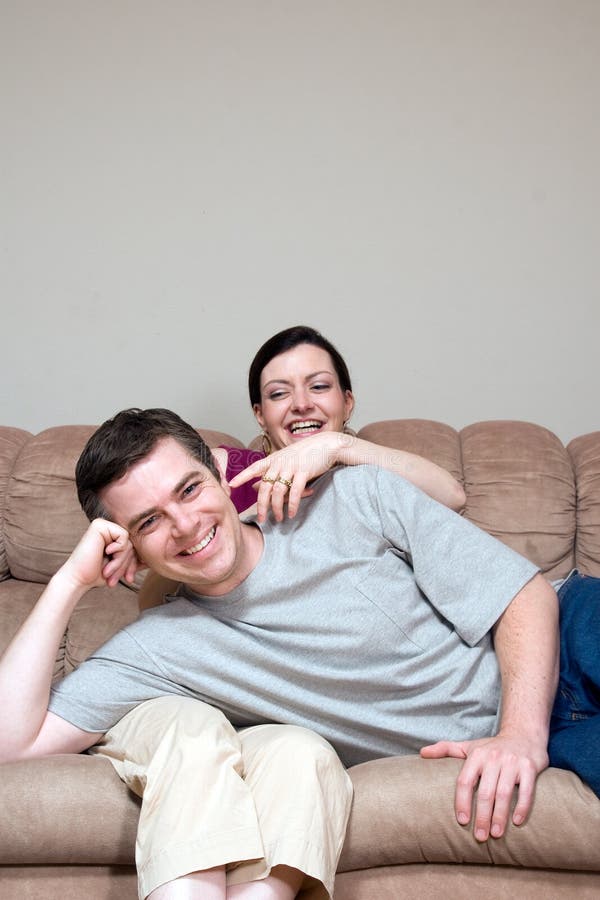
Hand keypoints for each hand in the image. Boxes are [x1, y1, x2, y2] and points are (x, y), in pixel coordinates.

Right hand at [61, 519, 143, 590]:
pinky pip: (123, 537)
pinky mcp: (100, 525)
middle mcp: (109, 528)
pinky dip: (118, 551)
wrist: (79, 579)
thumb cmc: (98, 574)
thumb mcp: (122, 566)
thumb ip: (135, 559)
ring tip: (109, 572)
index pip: (135, 546)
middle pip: (133, 544)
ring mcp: (104, 525)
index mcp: (113, 536)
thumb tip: (155, 558)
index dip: (134, 563)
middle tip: (121, 578)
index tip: (129, 578)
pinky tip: (105, 555)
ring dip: (122, 561)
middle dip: (128, 564)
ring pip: (129, 542)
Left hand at [229, 434, 341, 521]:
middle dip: (262, 505)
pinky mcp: (304, 472)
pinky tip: (292, 513)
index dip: (242, 476)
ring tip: (279, 518)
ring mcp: (291, 467)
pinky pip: (295, 492)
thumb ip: (270, 473)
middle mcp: (280, 463)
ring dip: (277, 507)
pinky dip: (292, 504)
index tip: (231, 485)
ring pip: (278, 491)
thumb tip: (254, 486)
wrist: (326, 445)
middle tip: (262, 519)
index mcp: (274, 459)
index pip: (254, 468)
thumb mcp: (285, 461)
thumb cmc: (305, 454)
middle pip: (265, 486)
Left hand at [420, 730, 548, 840]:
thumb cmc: (492, 747)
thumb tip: (422, 753)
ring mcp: (513, 762)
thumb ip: (446, 749)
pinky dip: (522, 807)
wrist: (523, 734)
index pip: (465, 781)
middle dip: (481, 816)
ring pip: (504, 793)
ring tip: (496, 834)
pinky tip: (517, 822)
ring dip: (500, 816)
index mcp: (476, 755)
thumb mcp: (469, 746)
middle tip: (479, 836)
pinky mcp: (530, 767)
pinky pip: (526, 790)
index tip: (461, 821)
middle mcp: (494, 758)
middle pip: (485, 792)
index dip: (461, 802)